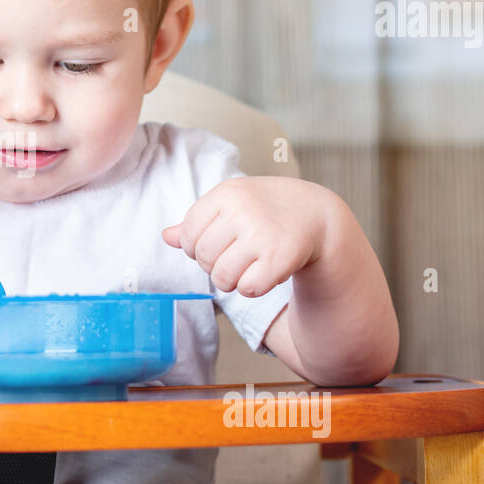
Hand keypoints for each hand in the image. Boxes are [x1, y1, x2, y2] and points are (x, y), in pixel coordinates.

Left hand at [161, 177, 337, 296]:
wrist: (316, 213)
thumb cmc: (265, 209)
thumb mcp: (231, 204)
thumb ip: (197, 221)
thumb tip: (166, 237)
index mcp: (226, 194)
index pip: (189, 233)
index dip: (196, 247)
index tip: (215, 245)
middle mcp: (242, 211)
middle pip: (203, 257)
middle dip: (213, 265)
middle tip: (234, 258)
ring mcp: (262, 234)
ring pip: (222, 277)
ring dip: (232, 281)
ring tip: (247, 267)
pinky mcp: (280, 258)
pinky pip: (247, 289)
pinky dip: (252, 288)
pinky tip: (264, 273)